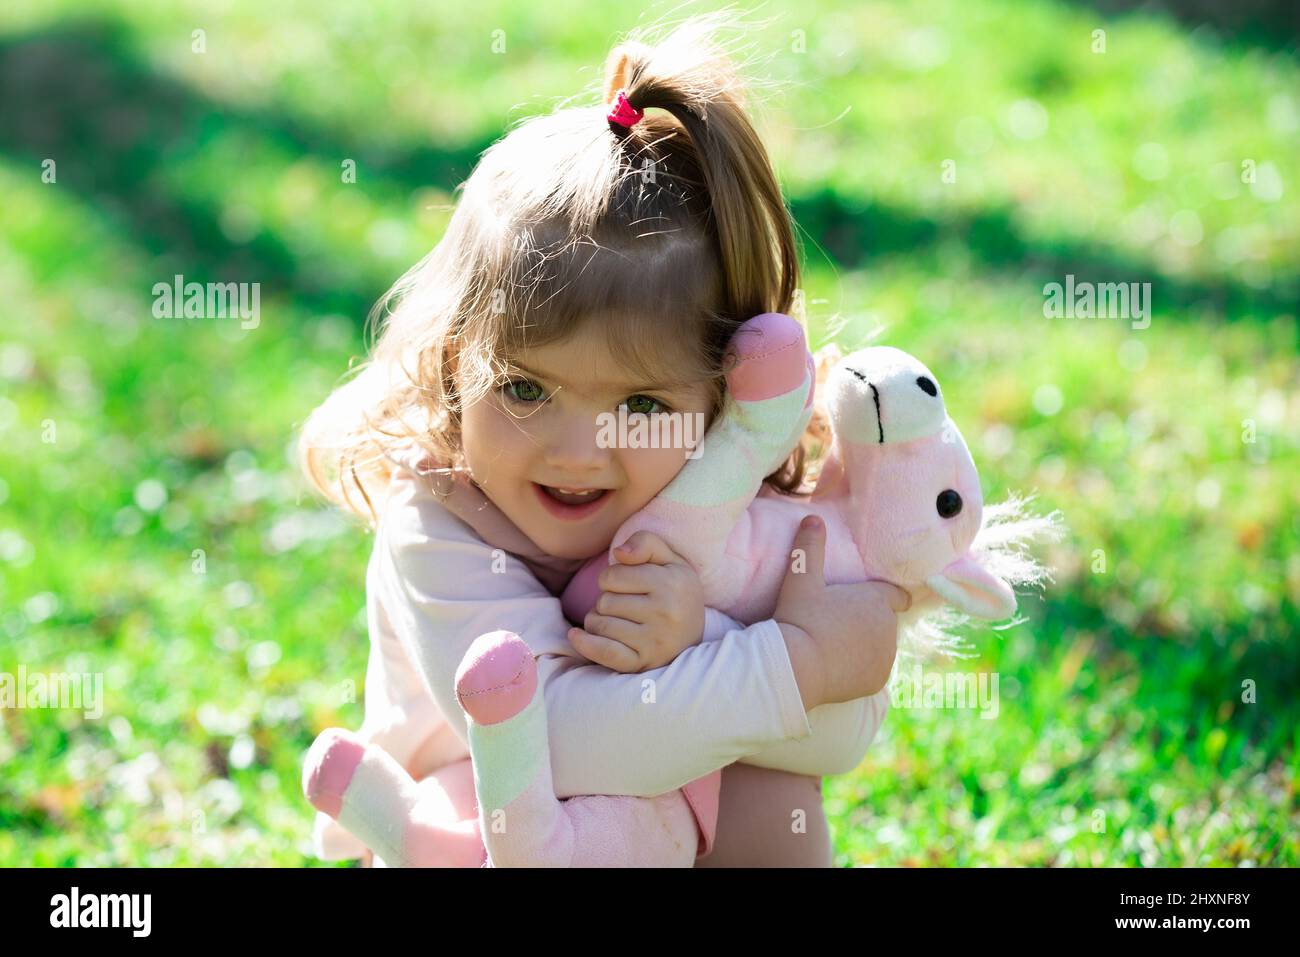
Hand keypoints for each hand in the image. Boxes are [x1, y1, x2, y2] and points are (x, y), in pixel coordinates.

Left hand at [567, 531, 705, 673]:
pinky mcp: (643, 662)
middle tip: (622, 606)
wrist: (694, 636)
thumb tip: (619, 553)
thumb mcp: (670, 560)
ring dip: (598, 621)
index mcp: (671, 583)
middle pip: (605, 601)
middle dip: (605, 601)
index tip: (623, 585)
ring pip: (600, 625)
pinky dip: (586, 644)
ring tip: (615, 620)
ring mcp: (654, 641)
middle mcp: (665, 613)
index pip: (612, 576)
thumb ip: (646, 543)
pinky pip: (605, 652)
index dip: (610, 578)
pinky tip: (576, 635)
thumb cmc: (676, 592)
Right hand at [774, 515, 909, 708]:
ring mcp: (885, 657)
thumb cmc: (800, 618)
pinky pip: (873, 670)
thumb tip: (812, 518)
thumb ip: (809, 548)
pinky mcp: (877, 681)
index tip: (871, 600)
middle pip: (884, 622)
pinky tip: (839, 665)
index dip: (887, 597)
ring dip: (866, 645)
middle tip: (838, 623)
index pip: (897, 596)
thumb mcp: (800, 579)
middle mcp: (888, 629)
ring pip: (880, 647)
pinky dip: (861, 668)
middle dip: (869, 622)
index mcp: (876, 600)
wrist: (796, 666)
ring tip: (836, 645)